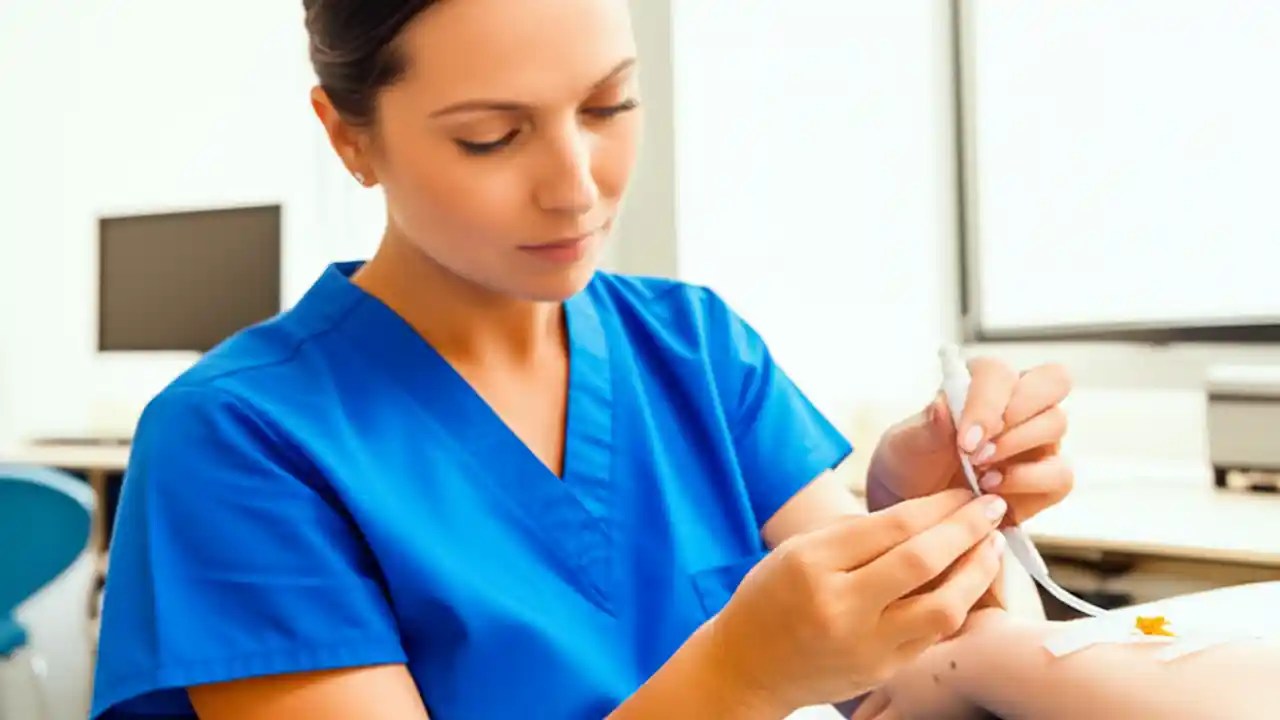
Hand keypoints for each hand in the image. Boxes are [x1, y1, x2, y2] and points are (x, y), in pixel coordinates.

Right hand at [706, 489, 1007, 713]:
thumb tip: (925, 515)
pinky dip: (958, 604)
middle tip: (992, 508)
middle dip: (967, 529)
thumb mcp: (798, 549)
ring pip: (942, 607)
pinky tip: (967, 583)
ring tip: (991, 547)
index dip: (938, 505)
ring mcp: (865, 645)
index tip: (964, 492)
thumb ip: (856, 533)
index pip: (892, 526)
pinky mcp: (882, 671)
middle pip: (922, 561)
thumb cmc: (772, 597)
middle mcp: (840, 607)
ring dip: (977, 572)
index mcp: (813, 564)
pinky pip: (934, 634)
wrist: (749, 666)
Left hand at [867, 356, 1072, 525]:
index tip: (964, 440)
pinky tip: (994, 492)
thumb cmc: (912, 463)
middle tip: (978, 451)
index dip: (987, 403)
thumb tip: (943, 406)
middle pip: (1052, 381)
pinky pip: (1061, 474)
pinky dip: (1029, 483)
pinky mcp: (1046, 478)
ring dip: (1017, 448)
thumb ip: (926, 427)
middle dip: (1017, 413)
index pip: (1000, 372)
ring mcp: (1038, 440)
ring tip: (979, 474)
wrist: (913, 507)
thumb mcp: (906, 445)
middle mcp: (1017, 405)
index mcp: (980, 384)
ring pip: (1056, 424)